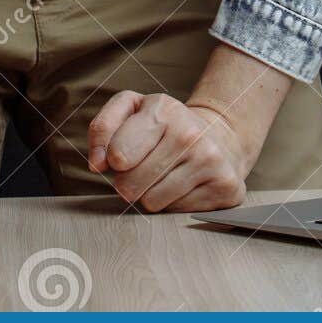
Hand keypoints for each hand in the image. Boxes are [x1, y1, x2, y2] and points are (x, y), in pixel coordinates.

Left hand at [87, 90, 249, 212]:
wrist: (218, 135)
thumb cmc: (165, 126)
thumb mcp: (132, 110)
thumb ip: (103, 128)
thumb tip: (97, 163)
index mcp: (164, 109)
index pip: (117, 155)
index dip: (114, 161)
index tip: (122, 156)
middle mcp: (189, 134)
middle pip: (131, 185)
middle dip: (129, 182)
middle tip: (144, 168)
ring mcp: (210, 161)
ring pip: (152, 202)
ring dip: (151, 194)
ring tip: (164, 175)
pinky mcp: (225, 187)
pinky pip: (177, 213)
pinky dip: (175, 203)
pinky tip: (185, 185)